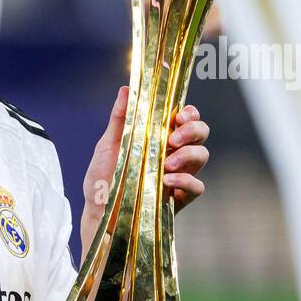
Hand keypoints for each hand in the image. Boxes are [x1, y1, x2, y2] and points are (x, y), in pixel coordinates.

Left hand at [83, 86, 209, 218]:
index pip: (184, 118)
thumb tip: (126, 89)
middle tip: (173, 137)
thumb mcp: (107, 145)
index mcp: (159, 137)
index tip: (179, 114)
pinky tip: (168, 181)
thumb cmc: (102, 178)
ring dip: (189, 154)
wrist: (98, 211)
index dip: (189, 112)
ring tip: (167, 162)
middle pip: (200, 132)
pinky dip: (187, 181)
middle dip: (193, 129)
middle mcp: (173, 153)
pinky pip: (197, 186)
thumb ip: (119, 119)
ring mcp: (179, 175)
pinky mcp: (180, 198)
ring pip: (202, 155)